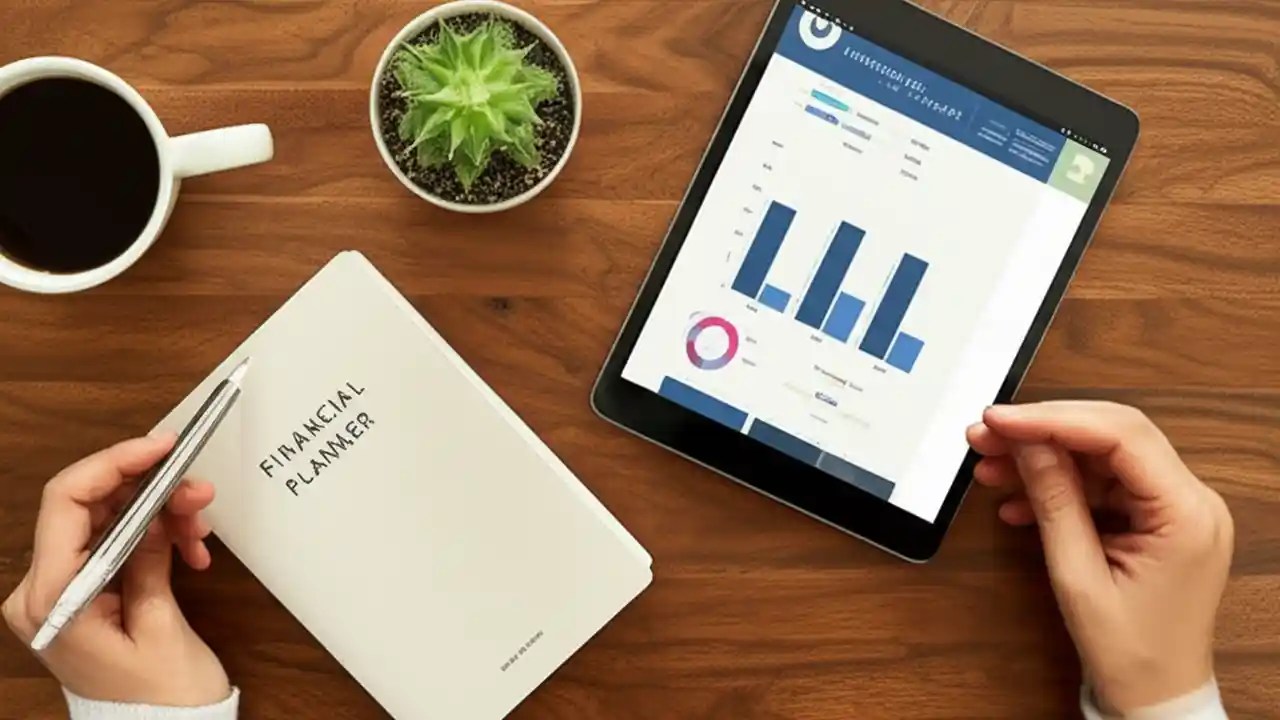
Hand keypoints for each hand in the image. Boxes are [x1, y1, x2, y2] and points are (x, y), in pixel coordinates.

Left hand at [3, 434, 230, 706]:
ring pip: (108, 519)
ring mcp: (60, 589)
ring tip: (201, 527)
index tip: (161, 447)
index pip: (68, 503)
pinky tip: (190, 551)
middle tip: (199, 490)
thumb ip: (151, 557)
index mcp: (51, 600)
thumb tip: (160, 504)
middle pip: (89, 506)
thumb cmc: (159, 699)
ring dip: (160, 513)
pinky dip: (156, 535)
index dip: (114, 462)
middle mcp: (42, 591)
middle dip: (149, 489)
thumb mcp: (161, 626)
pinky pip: (115, 541)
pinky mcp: (82, 590)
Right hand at [968, 402, 1233, 712]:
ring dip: (1043, 457)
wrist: (1156, 696)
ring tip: (990, 464)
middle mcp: (1192, 501)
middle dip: (1043, 430)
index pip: (1119, 436)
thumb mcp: (1078, 576)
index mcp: (1187, 514)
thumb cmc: (1131, 652)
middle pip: (1111, 435)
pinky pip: (1104, 484)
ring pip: (1101, 456)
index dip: (1053, 419)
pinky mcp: (1157, 518)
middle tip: (987, 433)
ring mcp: (1176, 508)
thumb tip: (1029, 443)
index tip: (1000, 420)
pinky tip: (1016, 498)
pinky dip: (1058, 485)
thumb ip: (1054, 500)